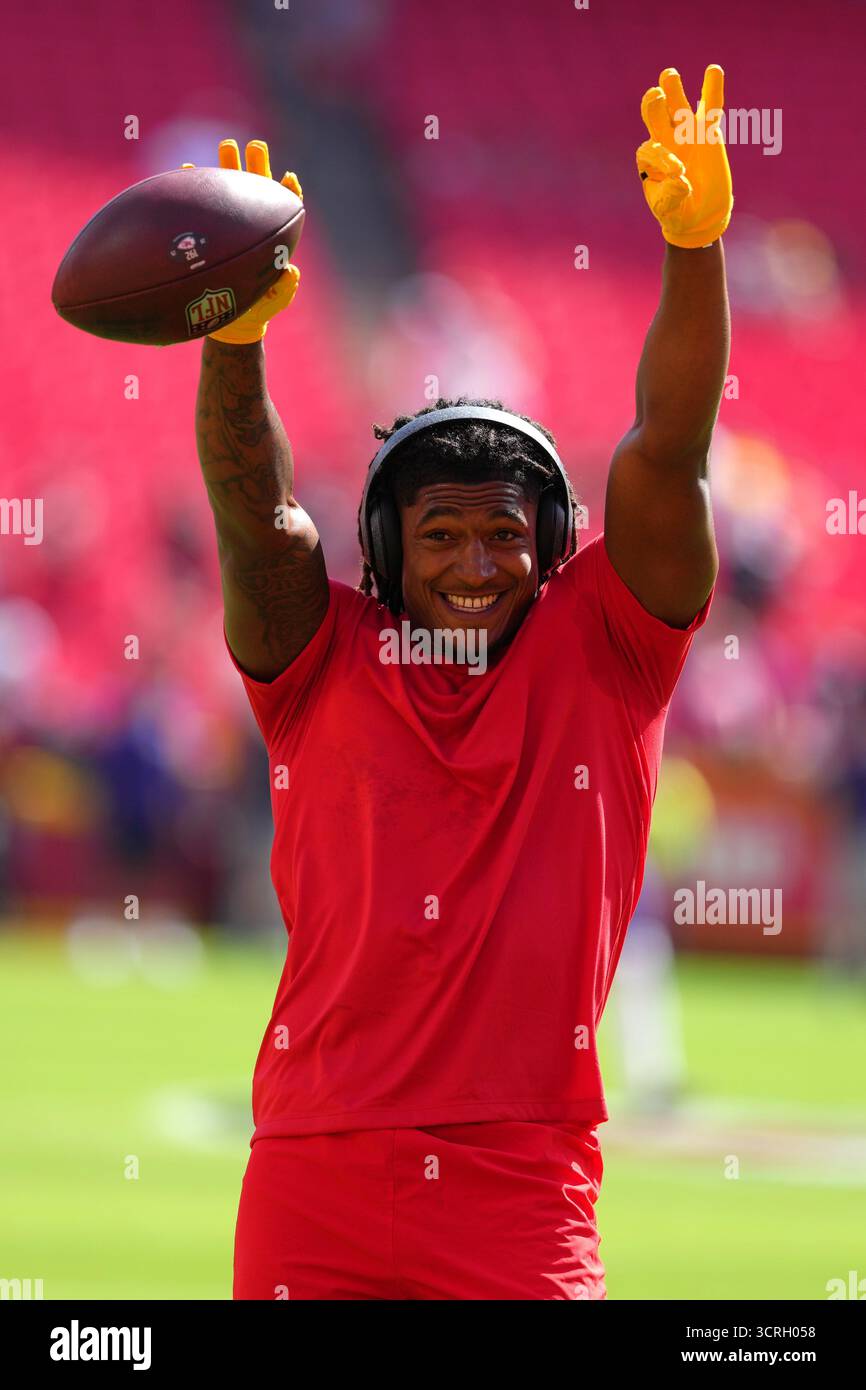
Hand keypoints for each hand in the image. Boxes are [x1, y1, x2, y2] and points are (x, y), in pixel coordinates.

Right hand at [182, 139, 301, 342]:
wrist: (232, 316)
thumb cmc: (258, 306)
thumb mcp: (276, 299)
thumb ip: (285, 287)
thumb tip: (291, 271)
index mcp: (274, 234)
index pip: (286, 207)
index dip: (289, 192)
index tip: (289, 178)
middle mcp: (254, 222)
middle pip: (258, 188)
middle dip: (258, 165)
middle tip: (255, 146)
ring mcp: (230, 221)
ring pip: (231, 188)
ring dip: (229, 166)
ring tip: (227, 145)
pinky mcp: (209, 227)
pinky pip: (203, 203)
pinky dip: (198, 185)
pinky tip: (191, 170)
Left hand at [636, 65, 732, 249]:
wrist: (700, 216)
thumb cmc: (679, 214)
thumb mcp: (670, 212)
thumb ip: (671, 198)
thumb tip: (680, 178)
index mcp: (650, 160)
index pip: (652, 150)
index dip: (664, 158)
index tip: (680, 173)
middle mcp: (665, 141)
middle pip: (655, 118)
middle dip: (654, 107)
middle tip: (656, 96)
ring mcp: (686, 133)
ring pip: (677, 107)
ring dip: (673, 90)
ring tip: (669, 75)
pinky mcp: (707, 132)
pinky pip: (710, 108)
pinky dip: (712, 90)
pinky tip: (713, 70)